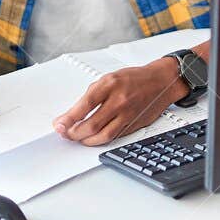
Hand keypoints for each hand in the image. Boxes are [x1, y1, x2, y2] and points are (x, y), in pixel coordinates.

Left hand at [53, 59, 184, 145]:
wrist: (161, 82)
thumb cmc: (134, 79)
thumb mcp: (109, 79)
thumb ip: (91, 95)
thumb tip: (73, 113)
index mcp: (109, 85)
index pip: (84, 105)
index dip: (69, 118)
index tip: (59, 125)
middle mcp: (119, 100)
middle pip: (92, 124)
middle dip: (74, 133)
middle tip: (66, 133)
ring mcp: (127, 114)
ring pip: (103, 135)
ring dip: (86, 140)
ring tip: (78, 138)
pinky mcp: (133, 125)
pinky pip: (114, 137)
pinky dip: (100, 140)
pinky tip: (93, 138)